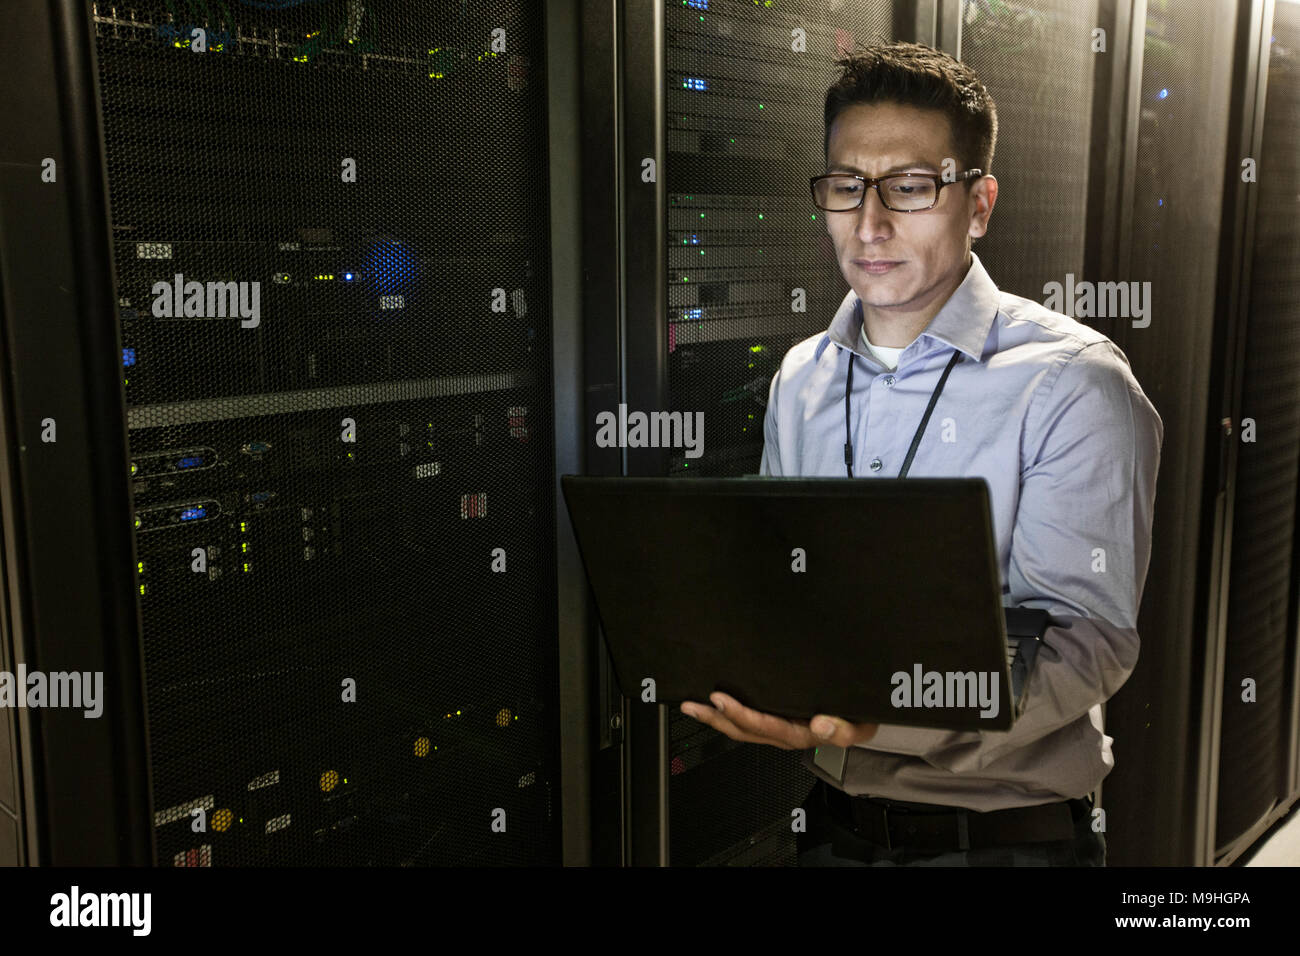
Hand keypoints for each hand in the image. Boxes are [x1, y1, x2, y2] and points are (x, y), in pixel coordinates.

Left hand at [680, 692, 878, 749]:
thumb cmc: (857, 719)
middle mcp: (784, 735)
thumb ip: (842, 729)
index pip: (765, 726)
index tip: (721, 699)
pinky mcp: (775, 723)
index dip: (741, 714)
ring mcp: (777, 731)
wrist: (862, 719)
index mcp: (800, 734)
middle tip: (692, 703)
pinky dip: (726, 716)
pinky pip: (746, 723)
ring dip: (715, 719)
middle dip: (716, 718)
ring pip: (740, 729)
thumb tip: (820, 724)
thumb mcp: (859, 725)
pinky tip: (712, 706)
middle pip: (744, 730)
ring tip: (691, 705)